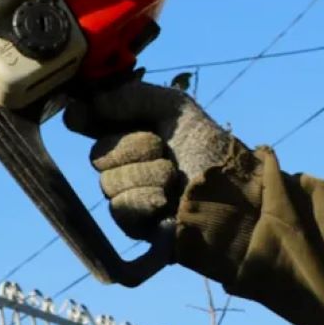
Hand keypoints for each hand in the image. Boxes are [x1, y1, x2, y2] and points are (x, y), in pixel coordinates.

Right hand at [63, 81, 247, 240]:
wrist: (242, 194)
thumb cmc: (212, 149)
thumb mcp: (175, 108)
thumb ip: (133, 97)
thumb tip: (90, 103)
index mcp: (128, 132)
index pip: (85, 123)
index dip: (81, 118)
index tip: (85, 113)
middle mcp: (123, 164)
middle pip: (97, 154)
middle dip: (131, 147)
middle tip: (163, 149)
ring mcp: (129, 196)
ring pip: (108, 183)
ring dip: (145, 175)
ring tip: (174, 177)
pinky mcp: (139, 227)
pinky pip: (120, 210)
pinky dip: (143, 200)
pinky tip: (165, 200)